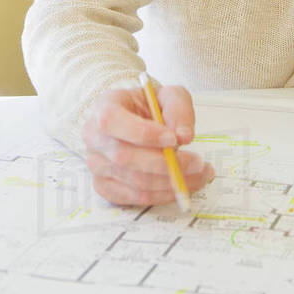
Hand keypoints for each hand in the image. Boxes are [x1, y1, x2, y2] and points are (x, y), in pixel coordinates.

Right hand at [82, 84, 214, 206]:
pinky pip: (135, 197)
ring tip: (199, 174)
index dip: (143, 134)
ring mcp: (97, 165)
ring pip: (133, 181)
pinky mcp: (106, 187)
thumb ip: (178, 108)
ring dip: (171, 182)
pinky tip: (184, 185)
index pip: (113, 122)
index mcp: (103, 107)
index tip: (174, 139)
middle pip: (124, 157)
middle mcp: (94, 137)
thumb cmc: (150, 106)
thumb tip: (184, 136)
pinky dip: (164, 195)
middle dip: (164, 164)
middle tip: (197, 162)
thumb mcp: (169, 95)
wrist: (137, 119)